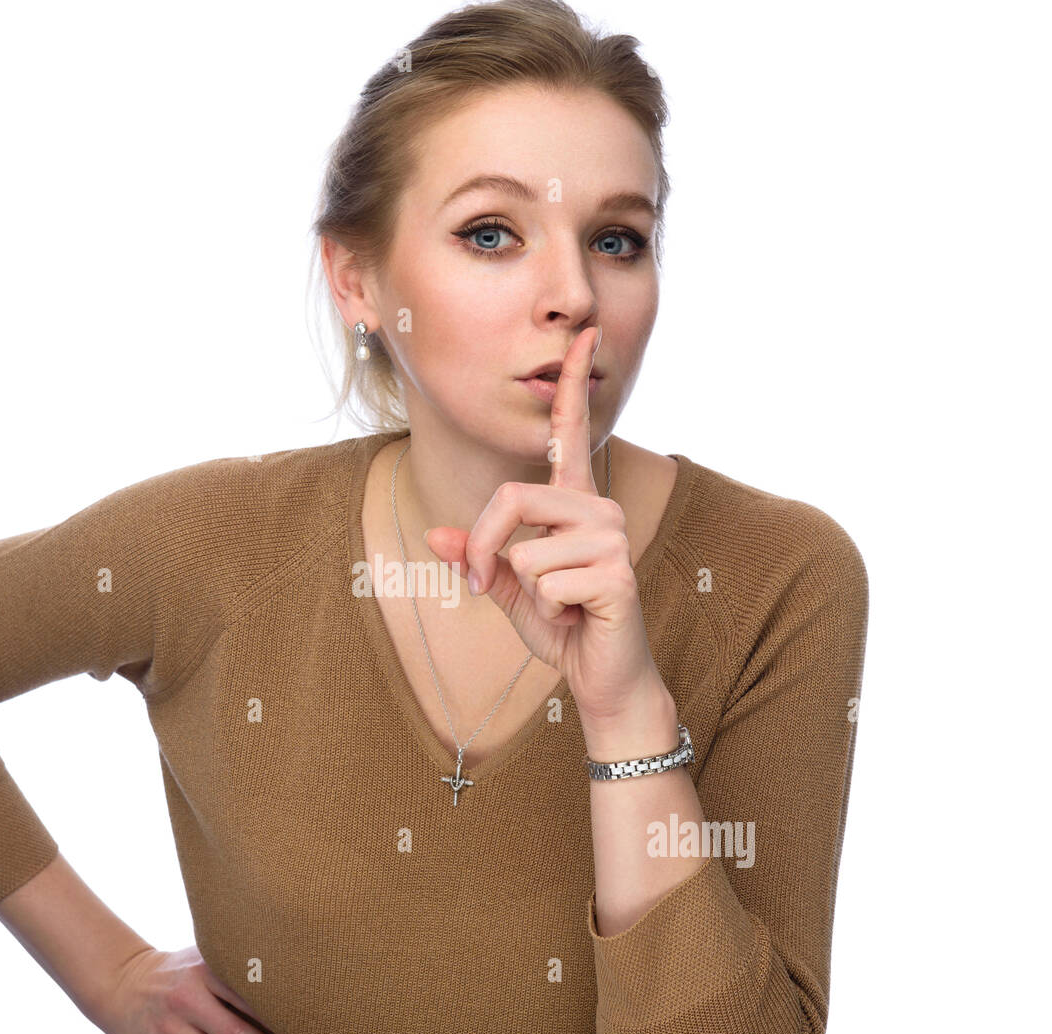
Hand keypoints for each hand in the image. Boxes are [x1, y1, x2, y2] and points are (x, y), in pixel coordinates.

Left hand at [425, 325, 666, 725]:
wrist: (602, 678)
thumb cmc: (563, 628)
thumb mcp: (508, 589)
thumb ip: (477, 557)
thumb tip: (434, 531)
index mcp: (575, 504)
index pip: (570, 435)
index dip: (570, 388)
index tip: (579, 338)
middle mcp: (598, 510)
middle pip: (510, 498)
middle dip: (484, 551)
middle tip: (489, 587)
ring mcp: (612, 539)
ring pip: (524, 551)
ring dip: (525, 594)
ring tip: (560, 606)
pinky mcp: (617, 574)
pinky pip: (543, 585)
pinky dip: (547, 615)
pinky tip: (577, 619)